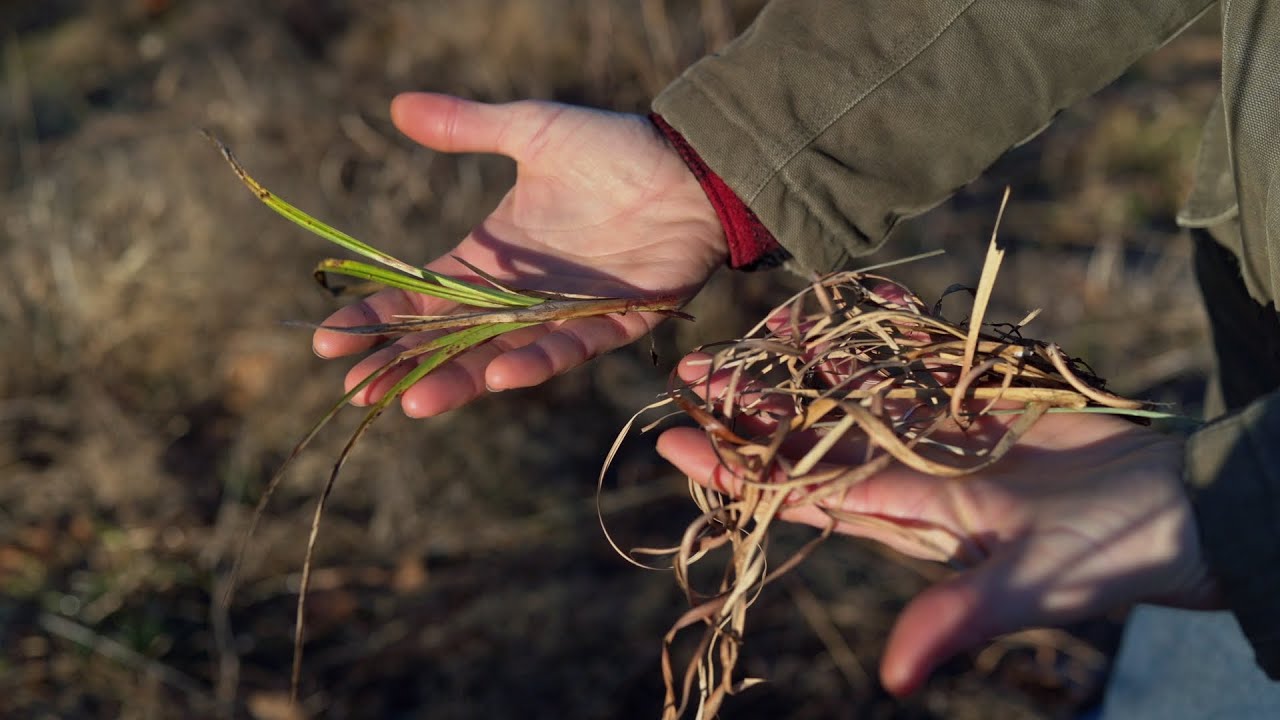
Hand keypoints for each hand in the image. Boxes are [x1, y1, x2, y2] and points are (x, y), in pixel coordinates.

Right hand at [313, 93, 725, 416]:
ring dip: (460, 379)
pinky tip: (500, 373)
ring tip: (416, 400)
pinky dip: (536, 360)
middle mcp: (519, 295)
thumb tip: (396, 105)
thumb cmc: (613, 149)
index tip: (328, 342)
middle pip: (449, 341)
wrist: (690, 166)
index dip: (376, 320)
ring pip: (501, 356)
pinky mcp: (613, 322)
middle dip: (404, 367)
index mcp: (490, 257)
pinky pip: (569, 347)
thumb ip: (469, 127)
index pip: (419, 298)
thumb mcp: (531, 130)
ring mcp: (563, 313)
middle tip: (359, 393)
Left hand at [656, 356, 1221, 695]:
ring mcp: (943, 434)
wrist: (1180, 508)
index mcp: (910, 518)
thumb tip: (894, 676)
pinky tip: (835, 312)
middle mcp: (912, 474)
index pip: (803, 492)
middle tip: (689, 372)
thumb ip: (961, 616)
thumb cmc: (1109, 553)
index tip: (675, 443)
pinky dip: (878, 337)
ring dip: (800, 368)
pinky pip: (914, 362)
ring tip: (745, 336)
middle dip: (751, 409)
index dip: (738, 471)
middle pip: (813, 437)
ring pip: (854, 396)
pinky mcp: (981, 399)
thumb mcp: (1033, 584)